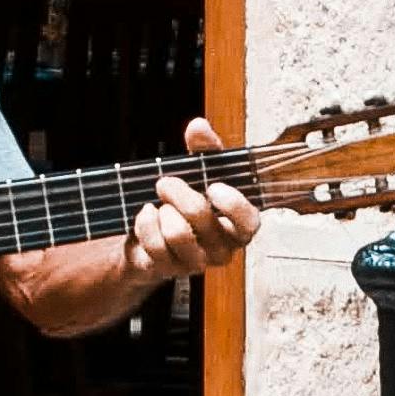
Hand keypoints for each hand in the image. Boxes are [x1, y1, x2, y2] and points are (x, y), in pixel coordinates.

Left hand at [123, 118, 261, 281]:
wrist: (153, 230)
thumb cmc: (185, 200)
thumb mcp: (198, 171)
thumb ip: (204, 149)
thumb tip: (199, 126)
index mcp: (237, 224)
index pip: (249, 223)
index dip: (233, 205)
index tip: (214, 186)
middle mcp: (222, 248)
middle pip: (202, 219)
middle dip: (178, 192)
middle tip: (166, 183)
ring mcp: (196, 262)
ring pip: (177, 234)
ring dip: (162, 212)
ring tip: (160, 205)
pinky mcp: (170, 269)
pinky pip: (154, 245)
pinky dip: (145, 224)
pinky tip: (147, 216)